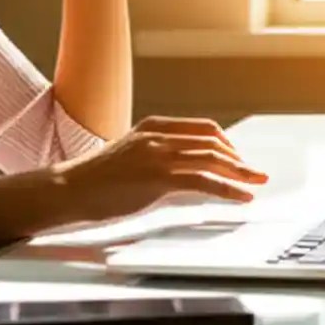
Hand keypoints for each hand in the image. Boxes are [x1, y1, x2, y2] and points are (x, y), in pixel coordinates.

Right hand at [59, 116, 268, 221]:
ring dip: (240, 173)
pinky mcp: (158, 178)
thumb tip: (182, 175)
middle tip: (256, 173)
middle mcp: (158, 136)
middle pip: (213, 141)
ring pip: (212, 159)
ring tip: (256, 184)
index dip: (226, 144)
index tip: (238, 159)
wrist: (68, 190)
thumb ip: (156, 160)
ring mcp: (158, 155)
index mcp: (153, 127)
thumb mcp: (130, 158)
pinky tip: (240, 197)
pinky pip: (203, 181)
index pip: (202, 128)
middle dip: (239, 159)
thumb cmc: (95, 181)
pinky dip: (227, 190)